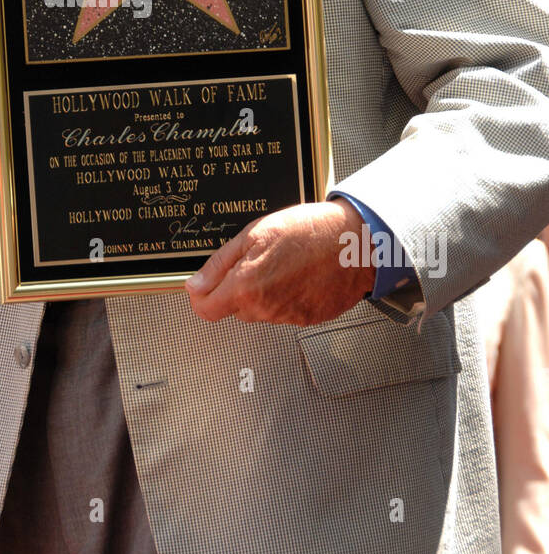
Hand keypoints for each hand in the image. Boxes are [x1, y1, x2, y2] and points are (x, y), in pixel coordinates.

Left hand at [186, 199, 373, 325]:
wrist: (356, 243)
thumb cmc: (311, 232)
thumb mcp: (255, 233)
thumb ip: (220, 263)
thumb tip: (196, 285)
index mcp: (246, 287)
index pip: (206, 310)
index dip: (202, 295)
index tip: (206, 284)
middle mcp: (265, 309)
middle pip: (235, 308)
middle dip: (239, 287)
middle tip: (260, 259)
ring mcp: (288, 318)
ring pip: (261, 310)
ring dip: (265, 292)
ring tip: (286, 264)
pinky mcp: (308, 321)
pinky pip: (285, 312)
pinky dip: (288, 297)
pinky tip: (300, 275)